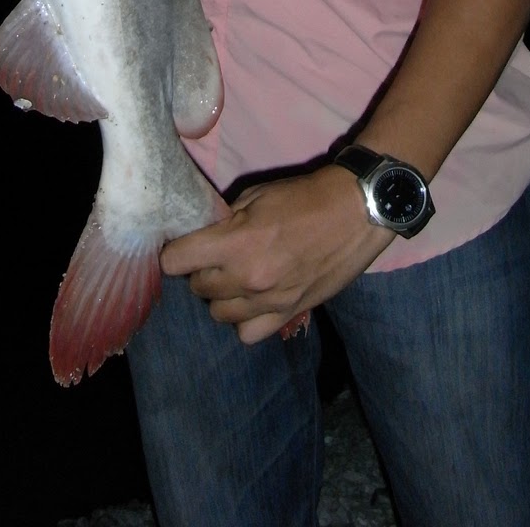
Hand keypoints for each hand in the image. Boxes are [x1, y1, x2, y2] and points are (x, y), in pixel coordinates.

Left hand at [160, 166, 393, 344]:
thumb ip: (224, 220)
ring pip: (218, 313)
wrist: (355, 212)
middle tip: (216, 255)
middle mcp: (248, 278)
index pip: (175, 262)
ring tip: (236, 276)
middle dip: (200, 270)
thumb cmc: (304, 197)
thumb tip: (201, 234)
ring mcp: (269, 302)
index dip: (174, 253)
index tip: (182, 247)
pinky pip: (247, 333)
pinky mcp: (289, 314)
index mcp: (236, 243)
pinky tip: (253, 300)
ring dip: (221, 295)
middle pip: (197, 288)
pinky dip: (245, 319)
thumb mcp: (256, 195)